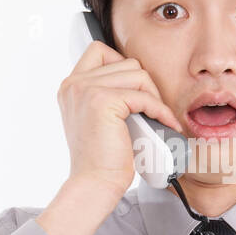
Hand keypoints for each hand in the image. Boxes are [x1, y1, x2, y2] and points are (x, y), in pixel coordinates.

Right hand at [57, 39, 182, 202]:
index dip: (123, 66)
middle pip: (125, 62)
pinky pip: (144, 96)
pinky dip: (160, 110)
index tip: (134, 92)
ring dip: (153, 96)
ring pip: (137, 74)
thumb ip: (107, 94)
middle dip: (144, 84)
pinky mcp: (103, 101)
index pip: (100, 51)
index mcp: (70, 86)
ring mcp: (86, 90)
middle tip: (150, 108)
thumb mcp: (98, 118)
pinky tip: (165, 123)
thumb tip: (139, 79)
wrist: (95, 183)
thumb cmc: (101, 158)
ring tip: (156, 117)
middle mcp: (74, 84)